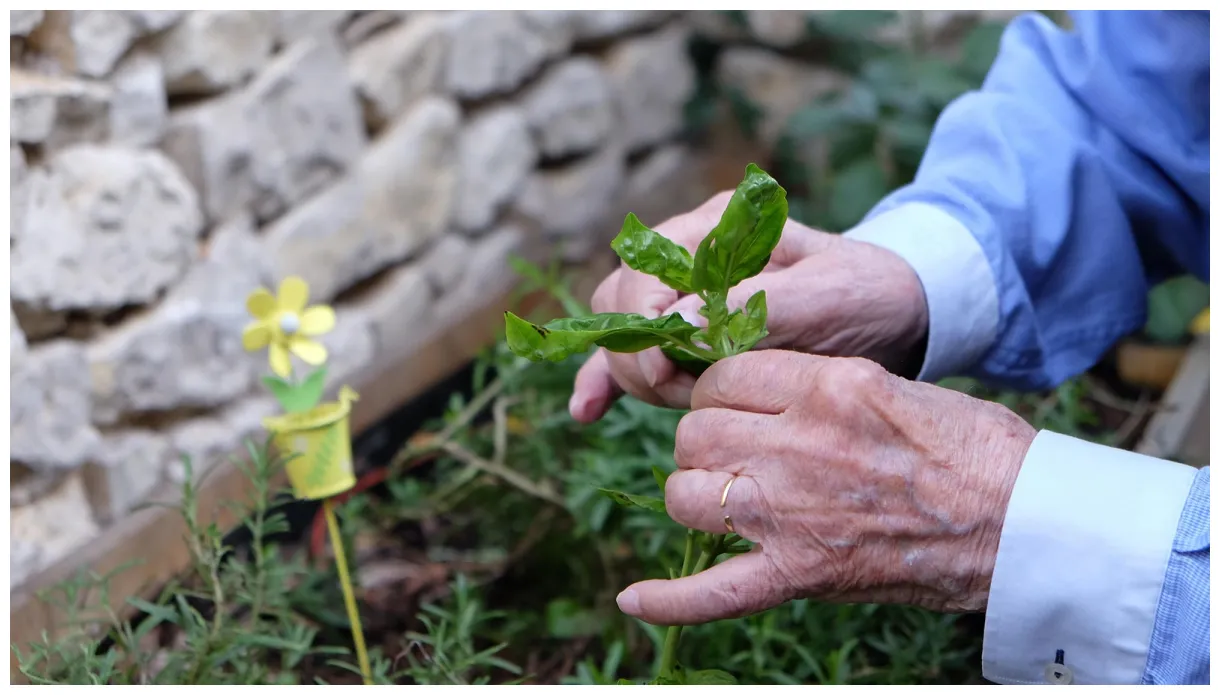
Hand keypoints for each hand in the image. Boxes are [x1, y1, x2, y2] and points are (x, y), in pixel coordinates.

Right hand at [570, 192, 928, 422]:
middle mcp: (688, 255)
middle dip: (641, 356)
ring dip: (640, 375)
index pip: (642, 273)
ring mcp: (681, 296)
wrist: (898, 310)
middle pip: (619, 305)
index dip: (643, 324)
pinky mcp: (684, 333)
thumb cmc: (865, 295)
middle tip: (684, 389)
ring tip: (686, 399)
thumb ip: (750, 307)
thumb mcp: (822, 297)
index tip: (670, 368)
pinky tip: (588, 411)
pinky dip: (607, 380)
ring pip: (622, 335)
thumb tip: (674, 324)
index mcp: (715, 228)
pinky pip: (632, 354)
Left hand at [614, 350, 1035, 625]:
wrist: (1020, 522)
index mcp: (822, 386)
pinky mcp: (799, 574)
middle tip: (738, 454)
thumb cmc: (968, 446)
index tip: (738, 406)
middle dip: (706, 440)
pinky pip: (711, 592)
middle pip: (695, 432)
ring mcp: (791, 513)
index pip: (722, 377)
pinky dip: (669, 601)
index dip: (721, 392)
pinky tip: (633, 600)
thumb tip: (754, 389)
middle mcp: (796, 444)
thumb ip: (814, 384)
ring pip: (685, 493)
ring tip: (725, 498)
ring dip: (696, 495)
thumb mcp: (889, 383)